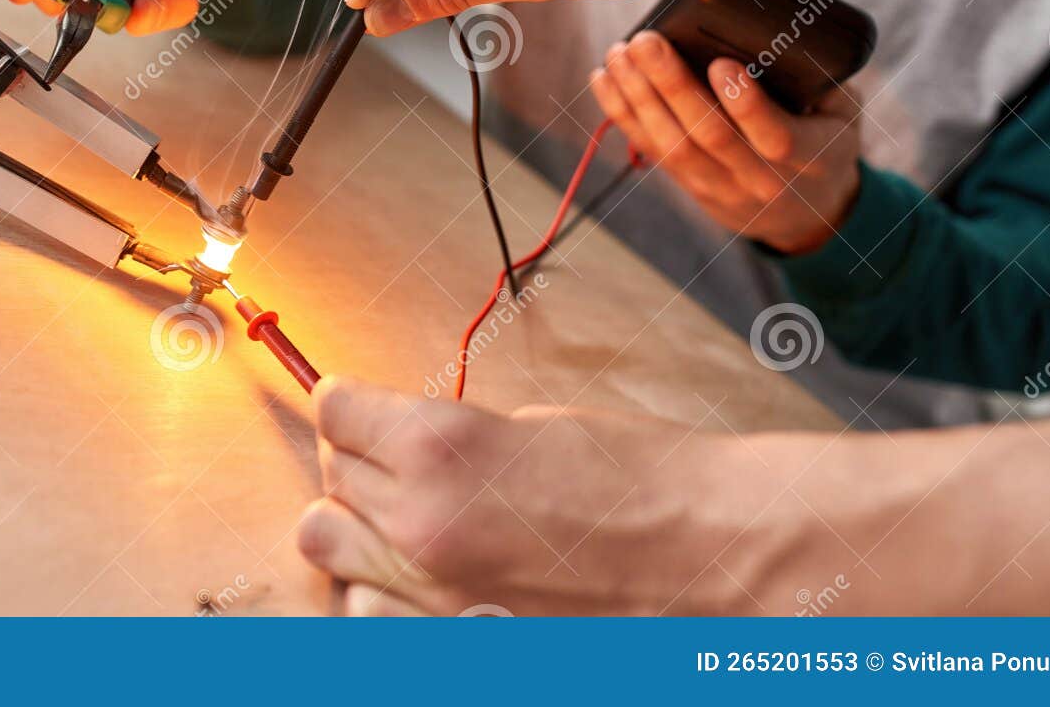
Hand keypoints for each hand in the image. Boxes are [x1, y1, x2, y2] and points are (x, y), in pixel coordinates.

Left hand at [296, 377, 792, 615]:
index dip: (350, 403)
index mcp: (440, 450)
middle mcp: (419, 527)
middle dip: (356, 459)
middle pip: (328, 477)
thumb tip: (404, 440)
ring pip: (329, 547)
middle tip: (394, 457)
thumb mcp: (537, 425)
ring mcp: (429, 600)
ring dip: (359, 527)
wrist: (720, 562)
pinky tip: (428, 578)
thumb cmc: (653, 486)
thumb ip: (453, 436)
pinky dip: (382, 594)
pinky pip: (367, 615)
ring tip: (409, 520)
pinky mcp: (450, 645)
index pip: (334, 411)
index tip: (359, 406)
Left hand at [592, 31, 861, 254]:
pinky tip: (604, 79)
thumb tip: (770, 28)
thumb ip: (816, 78)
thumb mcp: (842, 112)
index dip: (746, 104)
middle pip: (710, 137)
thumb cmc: (825, 140)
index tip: (721, 64)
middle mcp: (763, 180)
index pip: (776, 137)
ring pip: (675, 147)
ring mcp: (722, 188)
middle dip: (674, 87)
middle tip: (647, 43)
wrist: (809, 213)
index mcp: (813, 157)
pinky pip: (654, 152)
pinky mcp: (691, 187)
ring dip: (640, 98)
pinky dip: (624, 115)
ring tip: (619, 54)